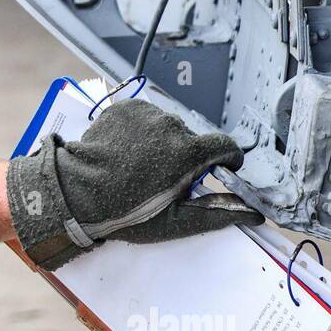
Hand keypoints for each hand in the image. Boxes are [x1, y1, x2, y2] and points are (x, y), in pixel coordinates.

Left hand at [6, 98, 262, 269]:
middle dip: (186, 158)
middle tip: (163, 181)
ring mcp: (147, 114)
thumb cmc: (126, 211)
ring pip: (167, 128)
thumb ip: (219, 214)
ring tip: (139, 167)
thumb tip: (254, 215)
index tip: (222, 170)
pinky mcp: (125, 108)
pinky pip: (144, 118)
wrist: (76, 192)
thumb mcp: (176, 222)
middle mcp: (171, 125)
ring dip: (162, 143)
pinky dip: (140, 132)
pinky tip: (126, 152)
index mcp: (189, 152)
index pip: (226, 147)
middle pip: (193, 140)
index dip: (227, 160)